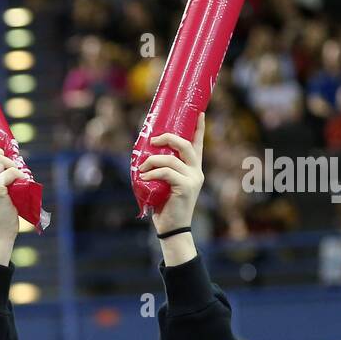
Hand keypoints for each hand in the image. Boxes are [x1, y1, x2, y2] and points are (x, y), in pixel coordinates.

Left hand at [142, 112, 205, 234]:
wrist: (171, 227)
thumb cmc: (164, 205)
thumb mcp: (163, 184)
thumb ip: (161, 170)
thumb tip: (144, 156)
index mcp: (193, 169)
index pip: (198, 145)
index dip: (199, 128)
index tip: (199, 112)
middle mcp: (196, 172)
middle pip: (186, 145)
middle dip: (168, 138)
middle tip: (153, 140)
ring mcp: (193, 179)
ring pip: (172, 159)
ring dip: (153, 161)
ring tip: (141, 169)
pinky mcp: (185, 187)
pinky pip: (166, 172)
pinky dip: (152, 174)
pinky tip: (144, 179)